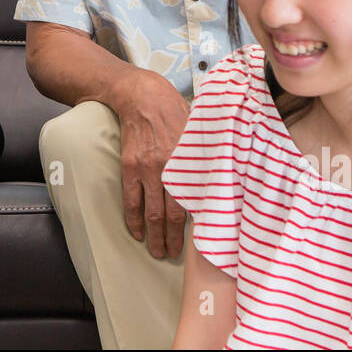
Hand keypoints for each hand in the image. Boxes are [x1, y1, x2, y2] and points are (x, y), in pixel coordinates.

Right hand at [104, 68, 190, 258]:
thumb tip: (222, 173)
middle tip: (173, 255)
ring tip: (156, 252)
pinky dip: (132, 220)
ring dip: (153, 236)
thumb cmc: (175, 109)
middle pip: (171, 214)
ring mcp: (147, 170)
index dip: (196, 224)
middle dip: (172, 239)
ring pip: (150, 212)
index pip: (194, 201)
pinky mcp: (130, 167)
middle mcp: (168, 169)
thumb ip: (207, 153)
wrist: (142, 96)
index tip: (200, 240)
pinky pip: (130, 200)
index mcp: (189, 161)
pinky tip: (135, 233)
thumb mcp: (198, 129)